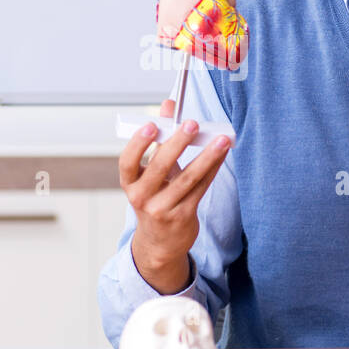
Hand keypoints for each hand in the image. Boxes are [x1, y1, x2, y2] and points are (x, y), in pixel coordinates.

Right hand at [118, 98, 230, 293]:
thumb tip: (168, 105)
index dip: (138, 144)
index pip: (127, 162)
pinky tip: (221, 154)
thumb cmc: (154, 198)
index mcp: (130, 184)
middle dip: (177, 143)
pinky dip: (213, 168)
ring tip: (221, 139)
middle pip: (160, 167)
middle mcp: (142, 198)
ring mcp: (163, 209)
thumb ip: (158, 138)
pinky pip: (201, 188)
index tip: (150, 125)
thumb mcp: (149, 172)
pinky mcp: (183, 216)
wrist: (159, 243)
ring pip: (187, 178)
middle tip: (191, 124)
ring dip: (206, 156)